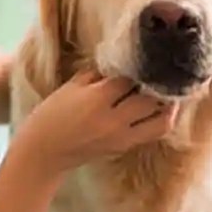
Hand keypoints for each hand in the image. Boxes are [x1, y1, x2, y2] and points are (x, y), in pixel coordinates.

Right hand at [12, 71, 176, 175]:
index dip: (140, 66)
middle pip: (152, 99)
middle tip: (160, 74)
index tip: (144, 58)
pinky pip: (152, 132)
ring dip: (167, 106)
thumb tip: (121, 64)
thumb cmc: (52, 115)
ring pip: (161, 121)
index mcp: (97, 100)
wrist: (44, 153)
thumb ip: (97, 75)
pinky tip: (153, 108)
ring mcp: (122, 137)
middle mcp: (114, 120)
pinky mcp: (125, 147)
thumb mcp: (71, 87)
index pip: (130, 78)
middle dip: (158, 85)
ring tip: (163, 93)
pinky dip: (157, 118)